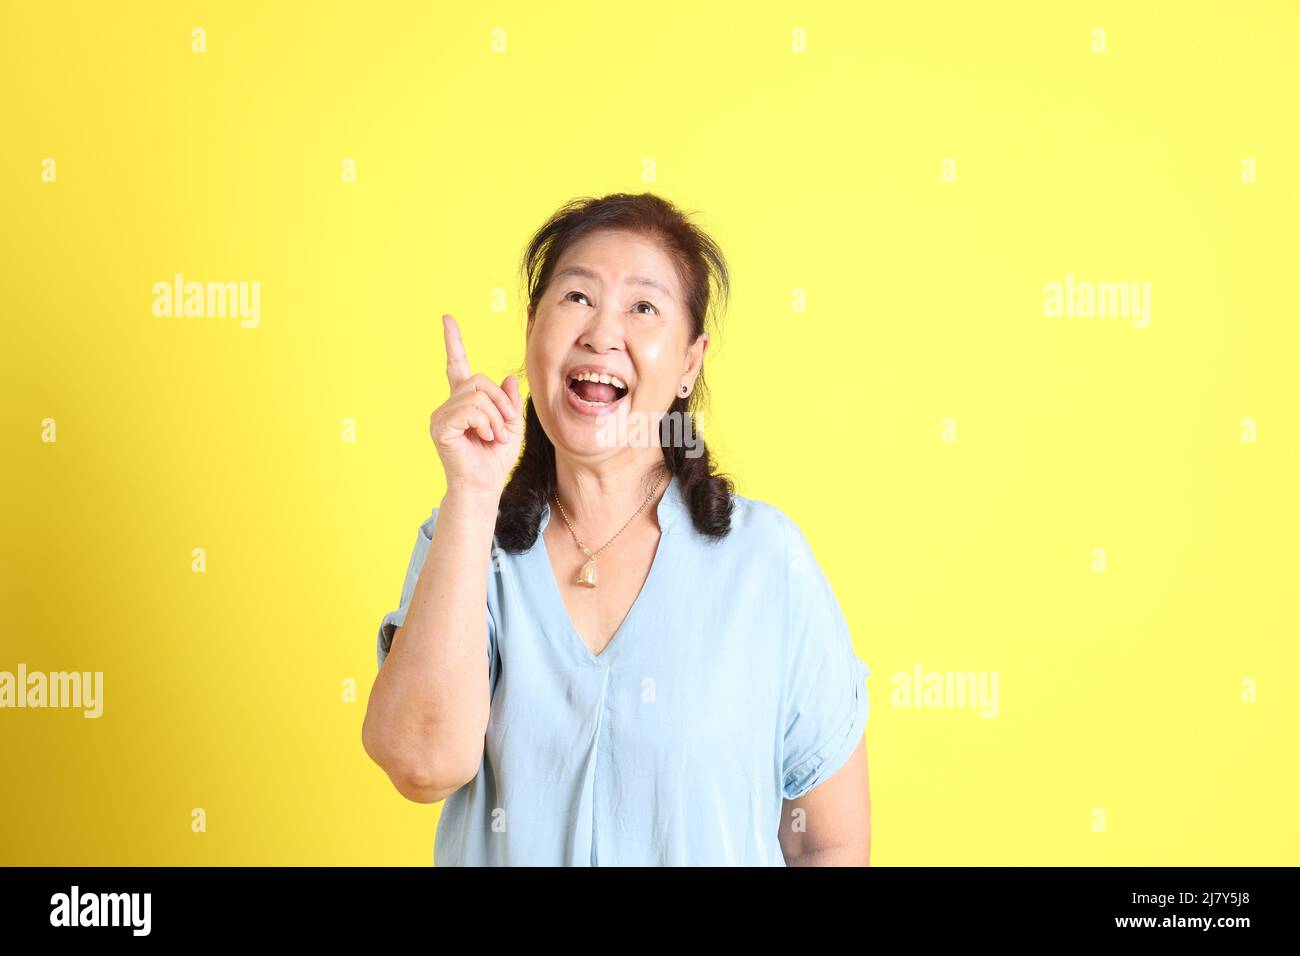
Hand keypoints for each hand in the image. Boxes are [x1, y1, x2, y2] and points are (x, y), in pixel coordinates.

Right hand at [429, 314, 523, 501]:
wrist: (484, 485)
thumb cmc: (495, 458)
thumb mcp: (512, 424)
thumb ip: (510, 400)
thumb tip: (509, 377)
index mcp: (464, 402)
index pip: (457, 365)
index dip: (453, 341)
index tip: (447, 318)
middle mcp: (449, 404)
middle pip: (479, 380)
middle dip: (501, 402)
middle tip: (506, 425)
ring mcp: (442, 414)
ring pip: (477, 395)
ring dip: (495, 416)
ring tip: (494, 436)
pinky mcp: (440, 426)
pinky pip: (470, 410)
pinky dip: (485, 423)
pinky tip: (484, 437)